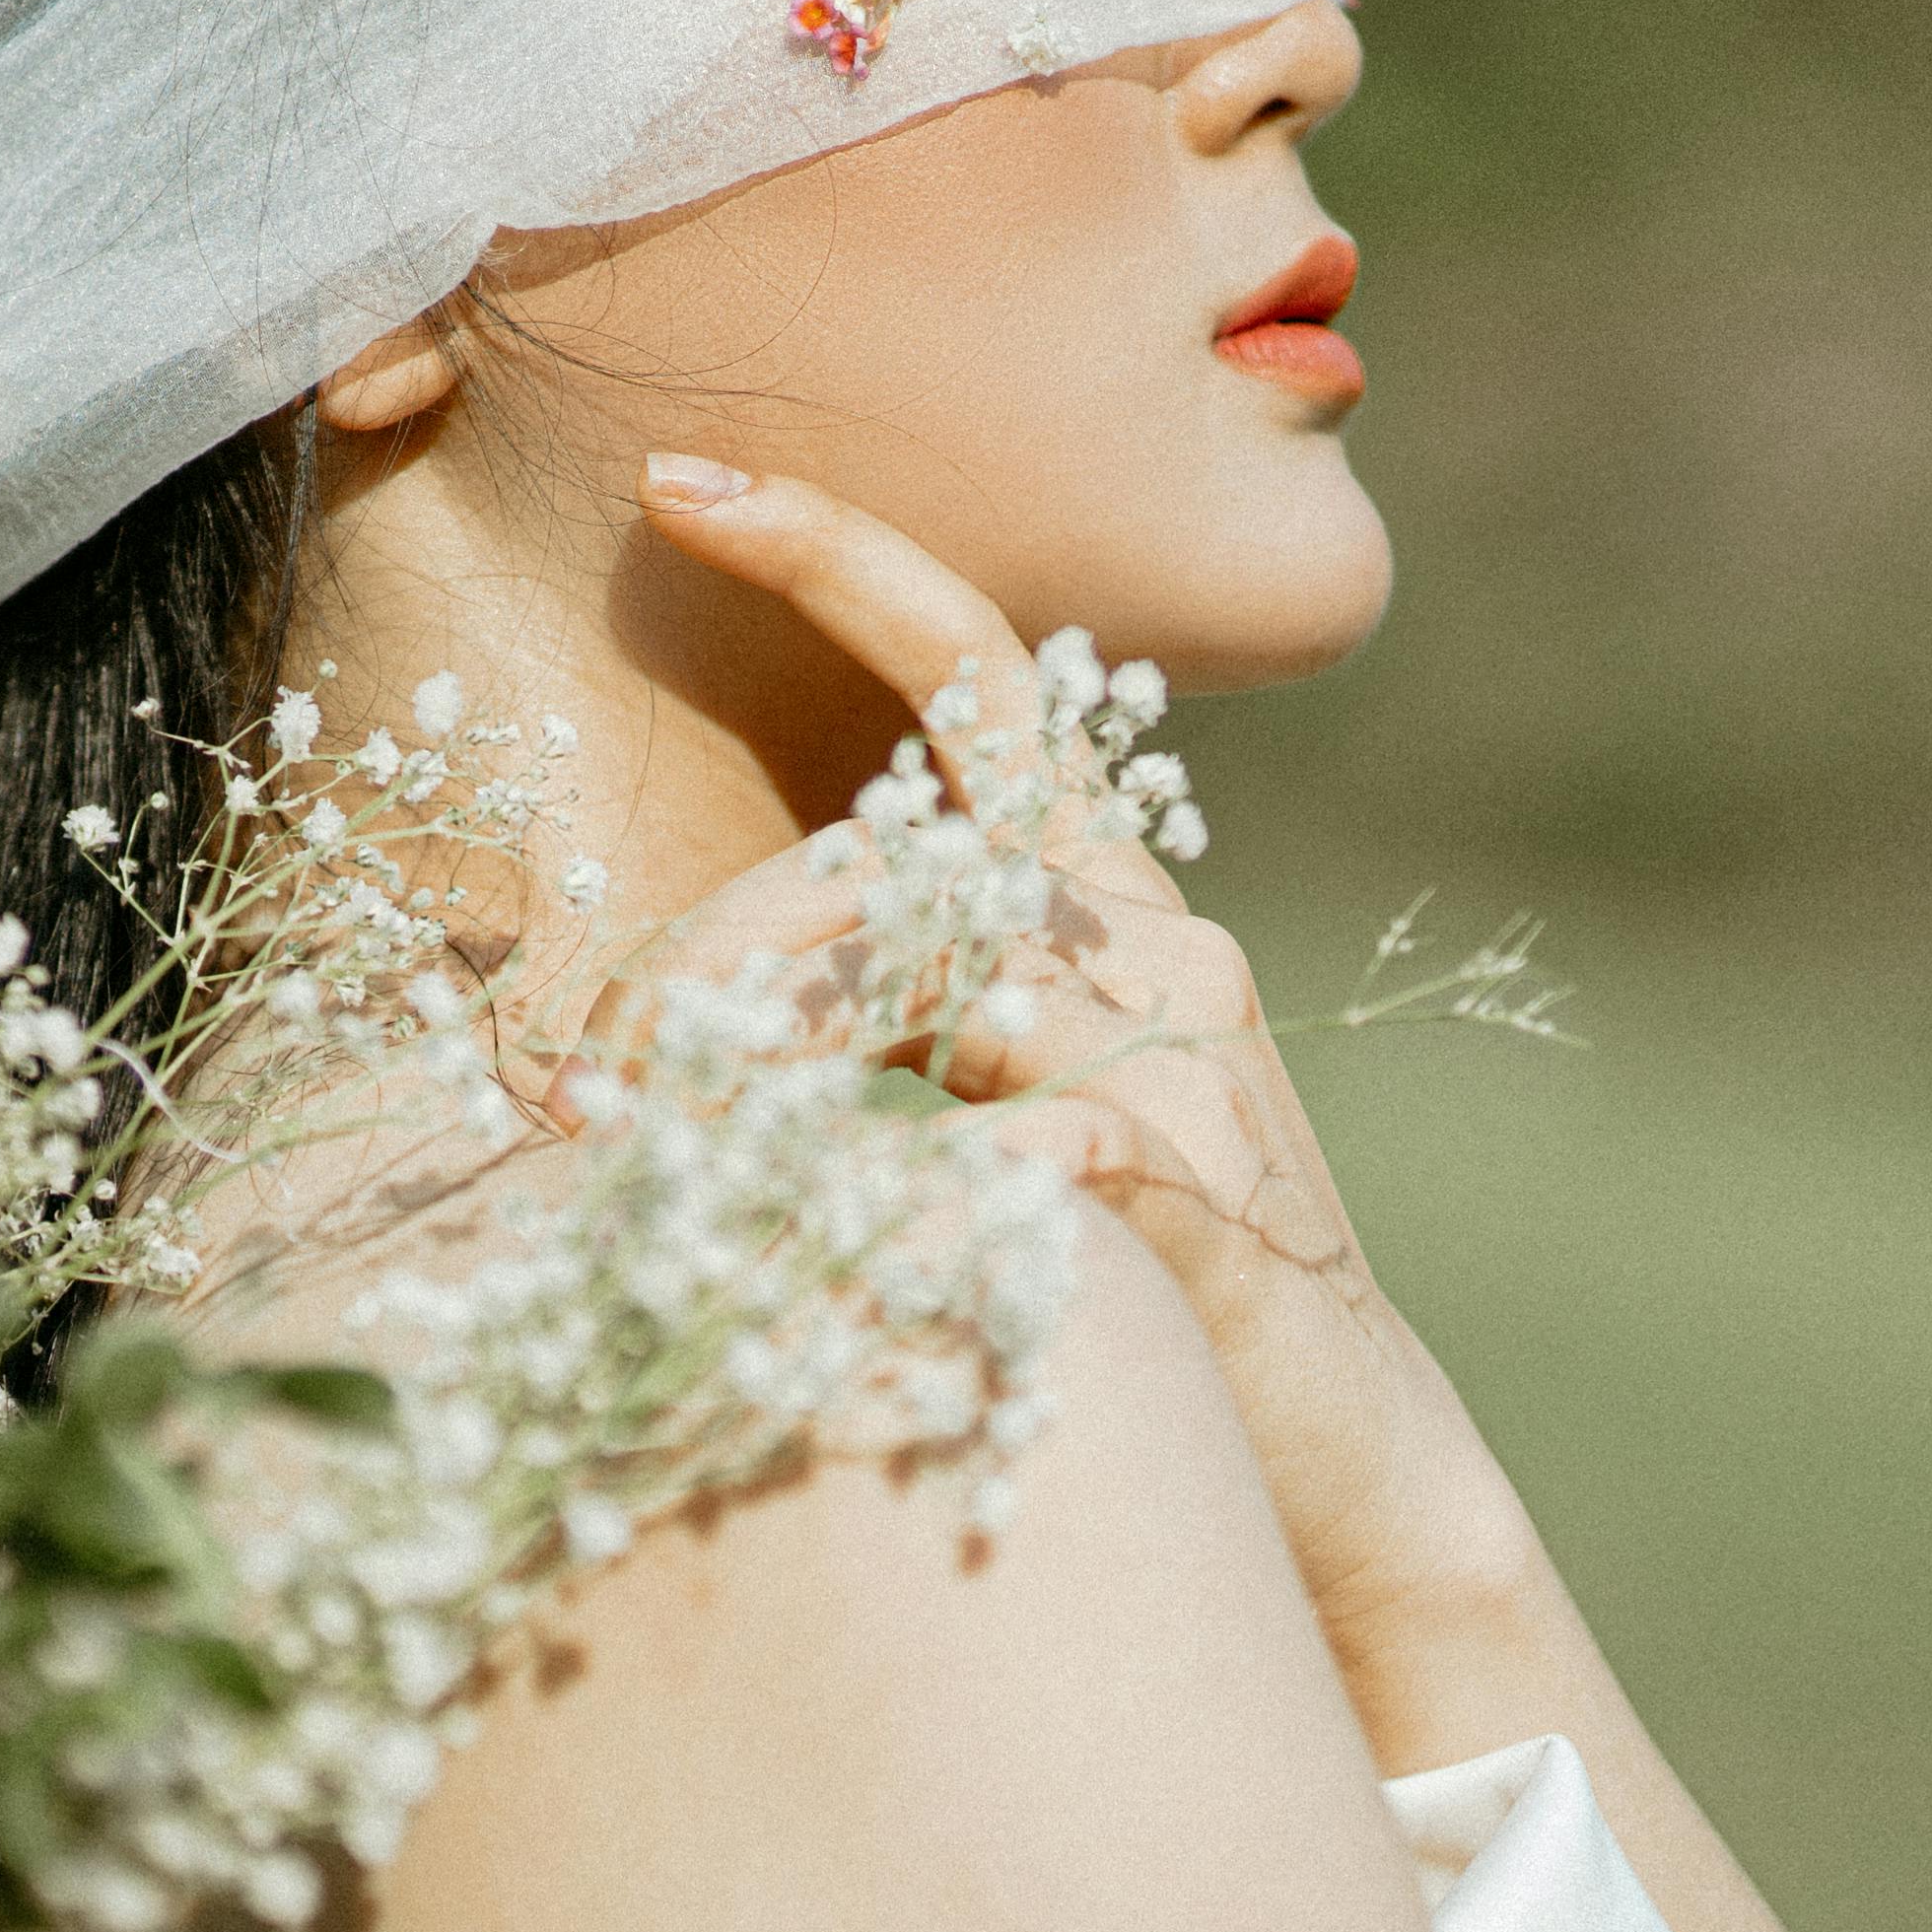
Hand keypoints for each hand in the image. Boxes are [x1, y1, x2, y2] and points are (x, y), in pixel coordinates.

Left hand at [609, 457, 1543, 1647]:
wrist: (1338, 1451)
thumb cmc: (1124, 1266)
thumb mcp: (994, 1091)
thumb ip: (879, 1008)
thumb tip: (643, 1024)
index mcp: (1097, 878)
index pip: (977, 658)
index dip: (838, 555)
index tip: (686, 480)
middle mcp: (1151, 924)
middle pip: (877, 861)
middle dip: (707, 965)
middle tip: (594, 1093)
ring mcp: (1181, 1045)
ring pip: (921, 976)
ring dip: (761, 1077)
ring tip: (662, 1175)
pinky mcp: (1190, 1181)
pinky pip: (1006, 1142)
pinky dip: (905, 1194)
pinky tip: (861, 1258)